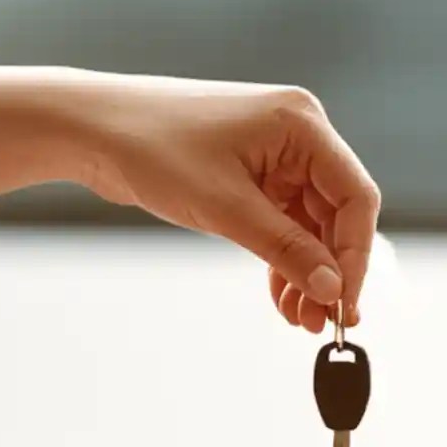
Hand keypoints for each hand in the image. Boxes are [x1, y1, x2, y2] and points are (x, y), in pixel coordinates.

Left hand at [73, 75, 377, 332]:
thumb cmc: (151, 147)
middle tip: (323, 321)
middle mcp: (295, 134)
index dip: (355, 255)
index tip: (344, 302)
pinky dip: (282, 258)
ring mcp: (272, 154)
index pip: (355, 196)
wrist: (91, 129)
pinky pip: (282, 222)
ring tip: (300, 318)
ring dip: (307, 271)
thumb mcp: (225, 207)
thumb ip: (285, 249)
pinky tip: (282, 297)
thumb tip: (333, 288)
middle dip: (329, 270)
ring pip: (309, 224)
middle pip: (336, 213)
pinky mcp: (250, 172)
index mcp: (301, 124)